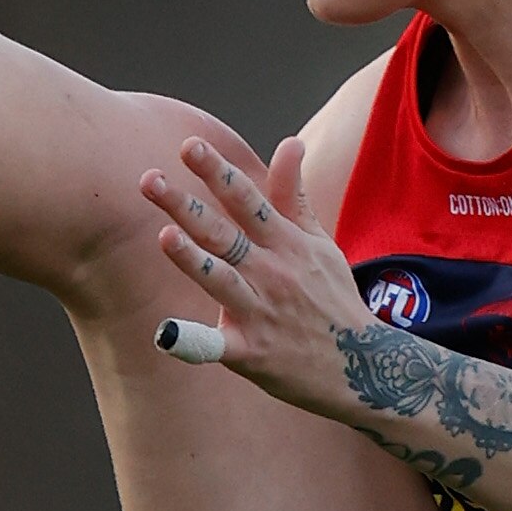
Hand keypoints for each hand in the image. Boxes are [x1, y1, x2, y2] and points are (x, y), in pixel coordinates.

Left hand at [137, 133, 364, 414]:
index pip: (247, 199)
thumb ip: (293, 195)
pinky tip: (165, 335)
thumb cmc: (333, 300)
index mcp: (286, 243)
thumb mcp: (320, 243)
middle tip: (148, 180)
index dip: (218, 172)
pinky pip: (218, 347)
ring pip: (220, 280)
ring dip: (193, 259)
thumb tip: (290, 141)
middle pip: (224, 234)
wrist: (363, 369)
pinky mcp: (253, 354)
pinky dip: (193, 343)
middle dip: (186, 206)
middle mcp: (272, 273)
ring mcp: (262, 313)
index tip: (190, 146)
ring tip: (165, 236)